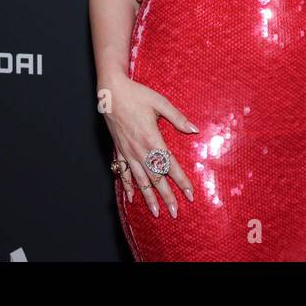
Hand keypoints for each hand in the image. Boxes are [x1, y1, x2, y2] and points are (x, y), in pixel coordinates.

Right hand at [99, 74, 197, 218]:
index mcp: (152, 139)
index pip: (170, 165)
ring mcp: (128, 152)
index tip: (190, 194)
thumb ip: (178, 118)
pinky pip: (123, 172)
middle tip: (175, 213)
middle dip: (167, 196)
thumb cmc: (137, 95)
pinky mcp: (119, 150)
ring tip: (157, 212)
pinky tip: (132, 198)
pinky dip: (128, 186)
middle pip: (156, 178)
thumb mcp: (160, 103)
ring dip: (149, 197)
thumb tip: (194, 130)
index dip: (181, 181)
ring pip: (140, 180)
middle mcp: (139, 150)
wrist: (111, 92)